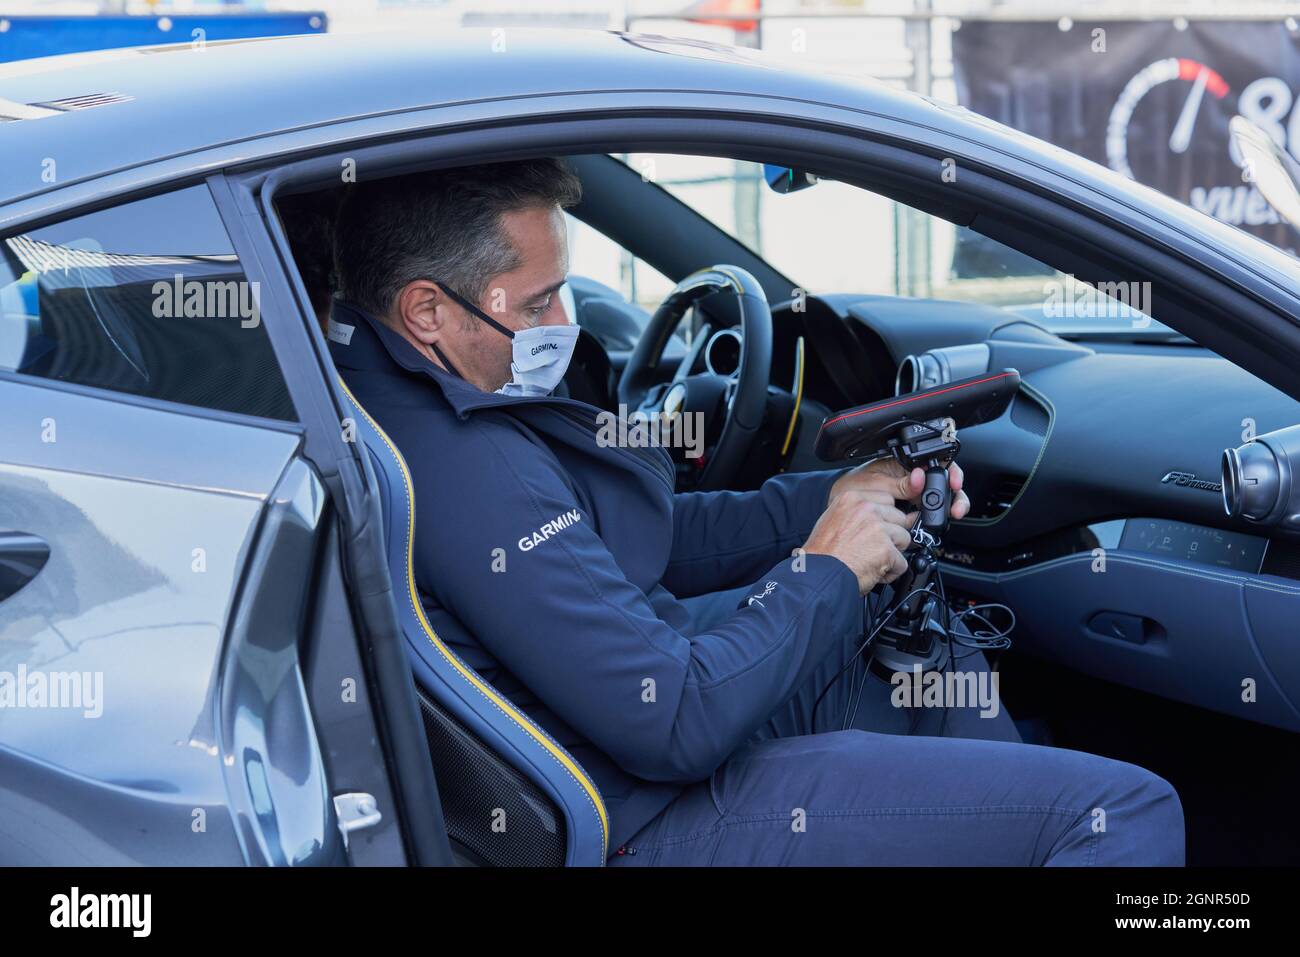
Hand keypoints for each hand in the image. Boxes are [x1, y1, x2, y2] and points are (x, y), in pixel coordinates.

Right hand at [803, 490, 915, 594]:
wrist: (817, 575)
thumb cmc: (823, 553)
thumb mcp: (835, 519)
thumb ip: (863, 512)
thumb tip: (895, 514)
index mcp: (853, 498)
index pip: (888, 499)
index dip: (884, 519)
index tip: (874, 530)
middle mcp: (866, 509)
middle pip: (899, 518)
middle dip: (891, 535)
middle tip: (870, 547)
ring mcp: (877, 528)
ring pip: (905, 538)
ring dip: (892, 553)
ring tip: (871, 560)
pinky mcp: (886, 550)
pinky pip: (902, 563)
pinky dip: (891, 572)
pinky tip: (873, 572)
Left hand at [829, 457, 969, 521]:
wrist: (838, 508)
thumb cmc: (852, 487)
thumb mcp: (875, 481)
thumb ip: (899, 482)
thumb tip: (919, 477)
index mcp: (906, 466)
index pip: (937, 464)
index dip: (950, 473)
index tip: (954, 484)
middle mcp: (913, 481)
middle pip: (944, 486)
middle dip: (955, 496)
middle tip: (957, 509)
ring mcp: (912, 499)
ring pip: (938, 504)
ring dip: (945, 511)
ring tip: (948, 517)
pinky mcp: (908, 516)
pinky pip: (924, 519)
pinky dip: (930, 524)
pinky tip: (930, 527)